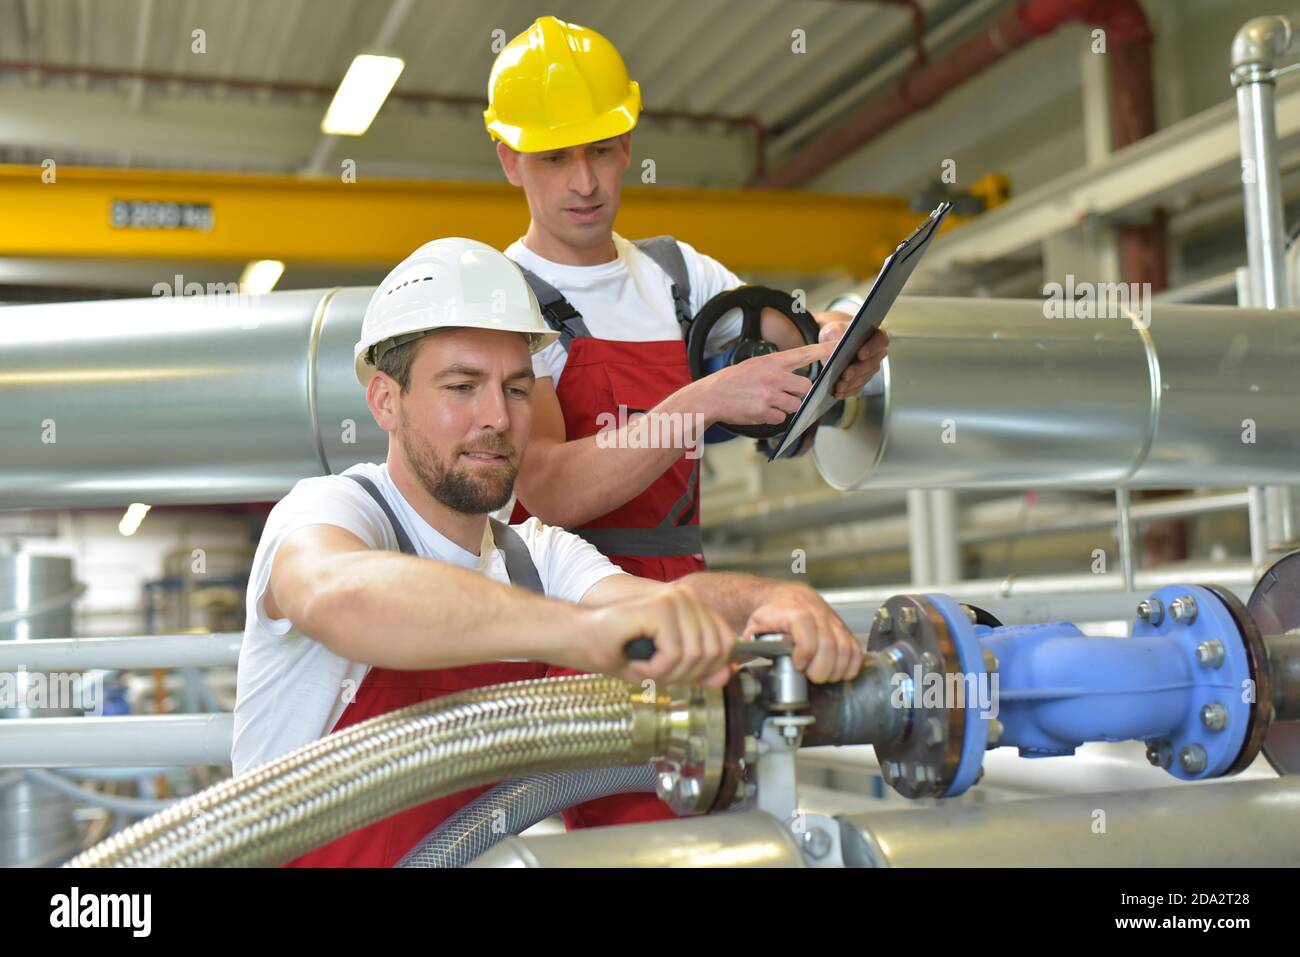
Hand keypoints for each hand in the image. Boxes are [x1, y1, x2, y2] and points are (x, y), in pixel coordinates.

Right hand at [574, 585, 736, 687]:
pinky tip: (637, 660)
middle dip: (685, 674)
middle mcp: (688, 598)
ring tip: (643, 663)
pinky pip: (674, 654)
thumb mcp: (667, 668)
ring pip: (695, 656)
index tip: (676, 672)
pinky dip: (654, 668)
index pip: (727, 644)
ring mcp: (674, 600)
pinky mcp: (659, 607)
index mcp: (694, 608)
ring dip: (666, 673)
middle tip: (654, 670)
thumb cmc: (619, 651)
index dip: (706, 669)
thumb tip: (726, 676)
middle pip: (714, 653)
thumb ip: (698, 670)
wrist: (580, 639)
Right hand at [690, 341, 832, 427]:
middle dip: (800, 393)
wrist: (711, 397)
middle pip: (806, 387)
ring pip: (795, 405)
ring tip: (766, 402)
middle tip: (785, 394)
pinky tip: (758, 410)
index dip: (824, 351)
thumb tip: (799, 378)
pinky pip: (780, 418)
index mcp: (772, 362)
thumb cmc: (733, 382)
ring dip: (785, 407)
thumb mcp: (755, 365)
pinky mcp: (764, 412)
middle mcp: (773, 377)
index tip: (840, 347)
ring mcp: (769, 395)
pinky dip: (772, 417)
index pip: (804, 354)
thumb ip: (777, 369)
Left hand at [741, 582, 861, 682]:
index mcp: (795, 611)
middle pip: (830, 645)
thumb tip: (743, 649)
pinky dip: (851, 666)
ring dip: (836, 670)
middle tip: (811, 676)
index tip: (798, 665)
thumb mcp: (756, 623)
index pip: (807, 629)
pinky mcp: (844, 629)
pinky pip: (856, 650)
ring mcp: (834, 621)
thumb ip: (752, 637)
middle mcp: (818, 614)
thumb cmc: (772, 614)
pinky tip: (838, 672)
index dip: (805, 651)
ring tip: (822, 676)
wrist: (785, 598)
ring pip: (846, 649)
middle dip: (821, 668)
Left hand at [818, 312, 888, 399]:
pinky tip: (838, 392)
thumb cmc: (836, 333)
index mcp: (874, 335)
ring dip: (851, 383)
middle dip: (858, 370)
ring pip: (864, 377)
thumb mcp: (832, 329)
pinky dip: (847, 391)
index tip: (860, 354)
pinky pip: (857, 387)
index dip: (872, 347)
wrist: (831, 343)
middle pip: (872, 363)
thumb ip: (835, 333)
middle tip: (845, 375)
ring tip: (838, 386)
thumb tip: (837, 346)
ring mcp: (869, 368)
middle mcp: (875, 353)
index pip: (880, 340)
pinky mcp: (861, 379)